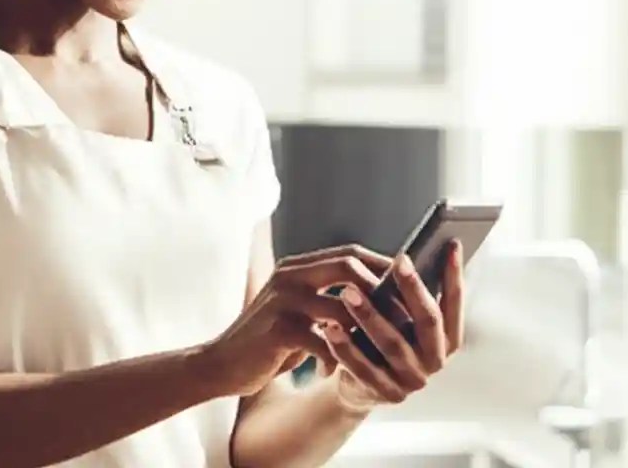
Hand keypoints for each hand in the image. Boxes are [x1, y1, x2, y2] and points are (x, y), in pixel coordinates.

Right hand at [206, 245, 390, 396]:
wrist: (221, 365)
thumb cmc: (269, 341)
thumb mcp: (298, 311)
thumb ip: (327, 298)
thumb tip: (377, 299)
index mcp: (298, 267)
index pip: (350, 253)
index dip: (381, 266)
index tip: (406, 287)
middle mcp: (290, 275)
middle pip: (348, 266)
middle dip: (380, 291)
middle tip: (403, 318)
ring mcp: (283, 300)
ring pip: (340, 305)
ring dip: (364, 329)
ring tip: (378, 349)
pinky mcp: (278, 329)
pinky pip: (322, 340)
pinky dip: (333, 359)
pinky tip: (330, 375)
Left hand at [320, 240, 464, 411]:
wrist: (360, 385)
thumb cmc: (386, 338)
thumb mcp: (403, 320)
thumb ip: (410, 297)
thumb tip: (410, 257)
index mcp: (448, 339)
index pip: (454, 303)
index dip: (454, 274)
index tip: (450, 244)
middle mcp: (436, 361)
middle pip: (428, 321)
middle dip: (414, 289)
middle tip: (400, 261)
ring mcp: (412, 380)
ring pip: (392, 344)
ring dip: (370, 316)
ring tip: (349, 291)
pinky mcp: (386, 393)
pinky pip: (363, 368)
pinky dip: (346, 347)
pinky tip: (330, 326)